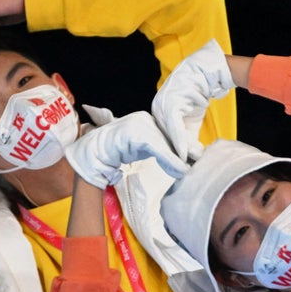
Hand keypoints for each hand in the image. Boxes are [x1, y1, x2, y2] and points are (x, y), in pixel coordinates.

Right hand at [64, 112, 187, 188]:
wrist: (92, 153)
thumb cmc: (117, 151)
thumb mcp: (143, 149)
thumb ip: (161, 150)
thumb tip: (183, 162)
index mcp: (149, 120)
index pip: (171, 134)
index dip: (184, 147)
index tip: (197, 159)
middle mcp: (145, 119)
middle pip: (171, 137)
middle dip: (185, 153)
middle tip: (198, 165)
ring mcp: (139, 124)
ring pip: (165, 143)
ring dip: (179, 160)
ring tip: (189, 172)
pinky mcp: (134, 133)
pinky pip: (157, 148)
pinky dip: (169, 160)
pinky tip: (180, 171)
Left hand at [151, 39, 234, 160]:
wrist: (207, 73)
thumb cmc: (199, 94)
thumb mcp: (192, 119)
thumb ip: (187, 136)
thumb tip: (190, 157)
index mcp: (159, 114)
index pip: (163, 139)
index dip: (170, 155)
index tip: (176, 170)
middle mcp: (157, 109)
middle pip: (163, 138)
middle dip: (172, 157)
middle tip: (180, 173)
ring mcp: (163, 105)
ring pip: (168, 134)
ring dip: (177, 152)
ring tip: (183, 168)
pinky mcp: (172, 102)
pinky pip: (174, 125)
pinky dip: (180, 140)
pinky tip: (184, 154)